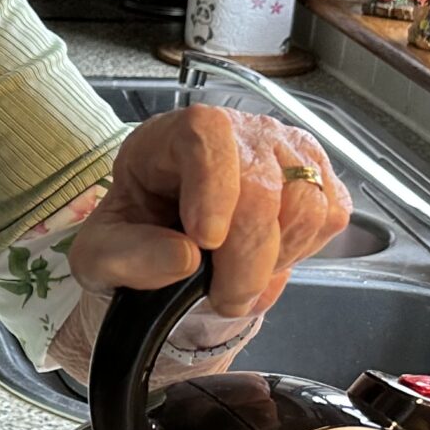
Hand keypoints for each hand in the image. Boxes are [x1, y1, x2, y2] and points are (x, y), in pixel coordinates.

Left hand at [69, 106, 351, 318]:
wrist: (170, 245)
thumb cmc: (135, 237)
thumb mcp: (100, 255)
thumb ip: (125, 256)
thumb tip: (184, 256)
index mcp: (171, 135)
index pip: (205, 135)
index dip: (213, 188)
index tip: (205, 240)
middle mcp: (237, 131)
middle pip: (261, 183)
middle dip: (245, 255)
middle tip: (224, 298)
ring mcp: (285, 150)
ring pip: (304, 202)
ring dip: (274, 259)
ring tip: (238, 282)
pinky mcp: (319, 177)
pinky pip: (329, 216)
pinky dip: (301, 252)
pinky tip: (266, 262)